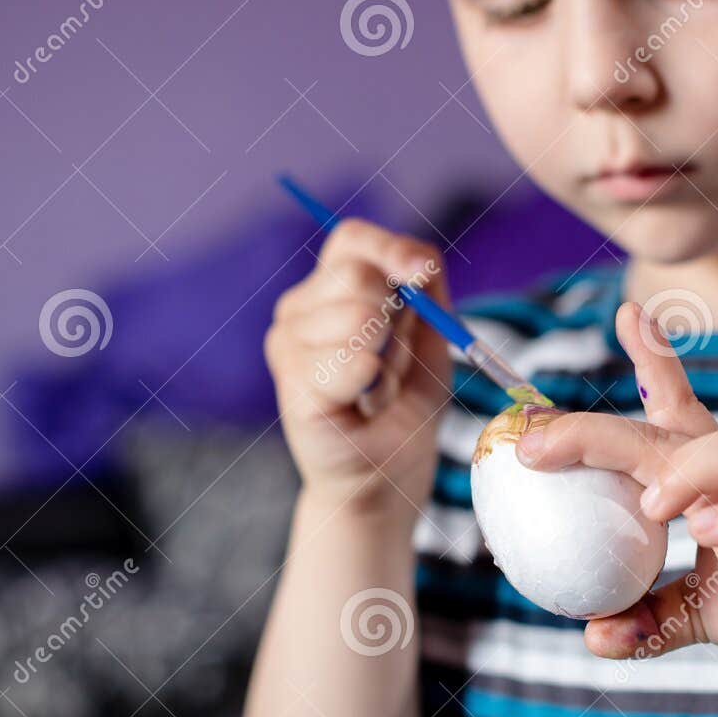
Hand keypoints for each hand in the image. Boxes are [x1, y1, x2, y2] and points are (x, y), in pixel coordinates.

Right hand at [265, 220, 453, 513]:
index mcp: (329, 289)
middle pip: (359, 277)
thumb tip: (420, 260)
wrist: (386, 477)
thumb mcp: (430, 338)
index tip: (421, 275)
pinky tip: (364, 405)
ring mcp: (287, 346)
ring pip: (359, 319)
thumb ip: (428, 289)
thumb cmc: (404, 407)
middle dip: (397, 322)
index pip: (352, 239)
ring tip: (377, 391)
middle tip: (391, 365)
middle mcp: (298, 309)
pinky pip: (352, 361)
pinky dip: (376, 383)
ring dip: (390, 362)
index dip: (391, 249)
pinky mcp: (293, 385)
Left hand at [514, 301, 717, 697]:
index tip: (628, 314)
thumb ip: (645, 620)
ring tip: (651, 505)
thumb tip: (592, 637)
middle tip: (537, 443)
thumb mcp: (699, 615)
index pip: (678, 411)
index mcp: (712, 487)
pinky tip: (706, 534)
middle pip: (676, 429)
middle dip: (602, 428)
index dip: (655, 361)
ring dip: (688, 468)